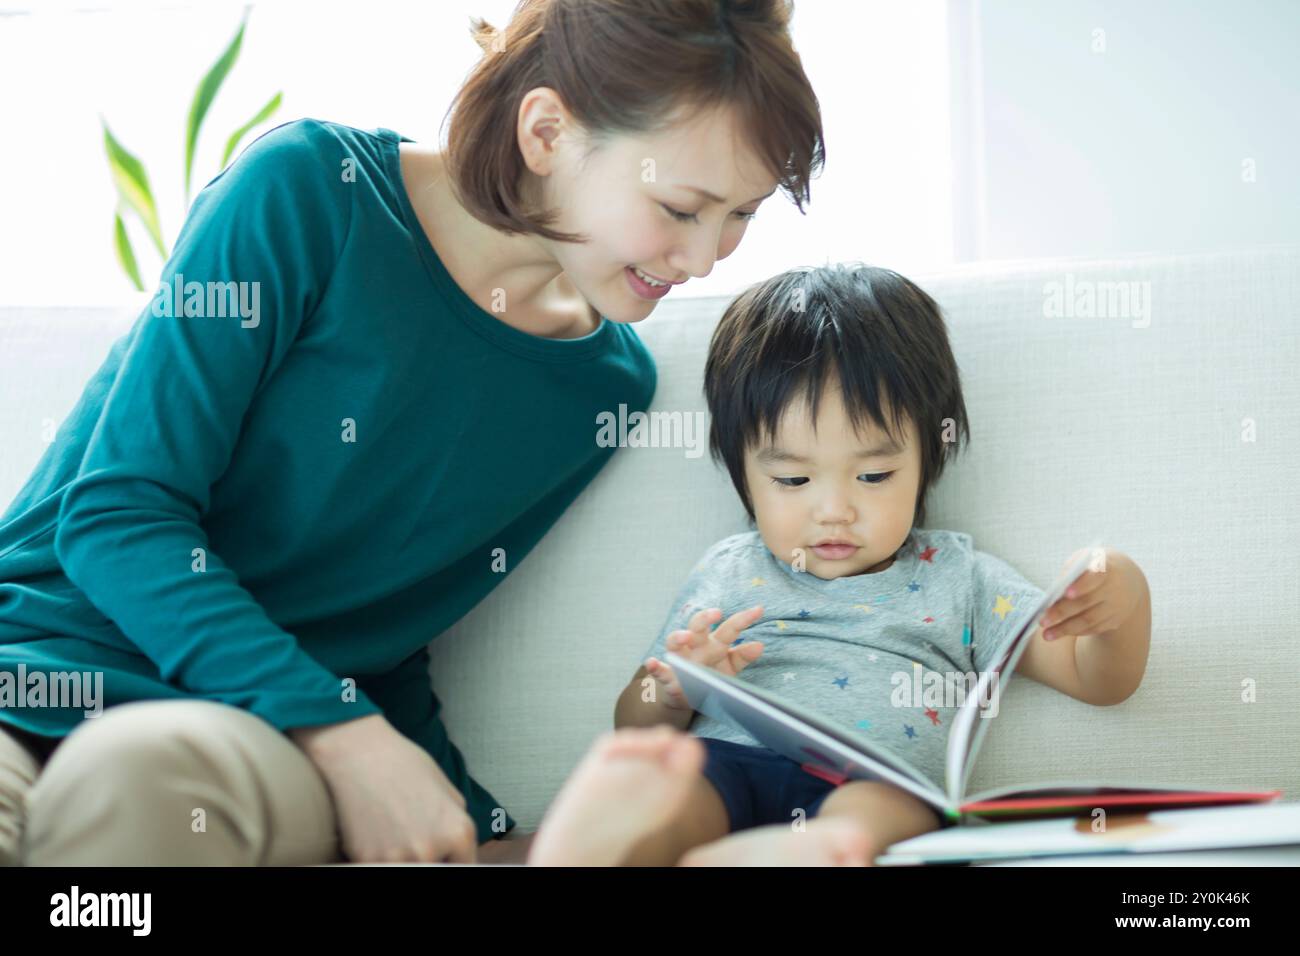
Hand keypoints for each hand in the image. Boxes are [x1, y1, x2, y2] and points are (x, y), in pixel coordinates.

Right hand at [294, 714, 479, 862]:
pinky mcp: (367, 861)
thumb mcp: (448, 790)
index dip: (454, 860)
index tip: (445, 856)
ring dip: (403, 859)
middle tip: (414, 835)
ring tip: (393, 832)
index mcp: (459, 832)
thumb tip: (458, 852)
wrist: (359, 753)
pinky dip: (377, 857)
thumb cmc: (405, 764)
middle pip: (436, 871)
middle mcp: (431, 851)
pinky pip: (379, 867)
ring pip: (406, 870)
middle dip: (432, 859)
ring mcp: (398, 860)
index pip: (466, 867)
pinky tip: (374, 834)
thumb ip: (456, 825)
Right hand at [644, 605, 764, 709]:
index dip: (742, 619)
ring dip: (678, 637)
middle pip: (697, 627)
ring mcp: (679, 660)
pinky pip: (658, 670)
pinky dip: (654, 666)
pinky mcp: (667, 677)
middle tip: (716, 612)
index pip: (728, 629)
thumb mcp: (729, 667)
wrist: (686, 697)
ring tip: (685, 636)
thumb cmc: (710, 676)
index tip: (758, 610)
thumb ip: (742, 657)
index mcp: (714, 643)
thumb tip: (760, 645)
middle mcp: (695, 646)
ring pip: (674, 642)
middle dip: (705, 618)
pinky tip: (652, 662)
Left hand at [1040, 548, 1143, 640]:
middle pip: (1087, 602)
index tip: (1066, 593)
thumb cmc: (1094, 566)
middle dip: (1062, 612)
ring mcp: (1117, 606)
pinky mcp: (1116, 620)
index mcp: (1107, 568)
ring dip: (1066, 629)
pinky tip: (1060, 633)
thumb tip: (1052, 594)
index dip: (1082, 585)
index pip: (1095, 577)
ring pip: (1090, 620)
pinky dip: (1076, 631)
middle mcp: (1115, 588)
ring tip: (1046, 635)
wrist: (1127, 577)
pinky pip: (1094, 628)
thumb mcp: (1084, 559)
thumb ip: (1070, 572)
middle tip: (1042, 621)